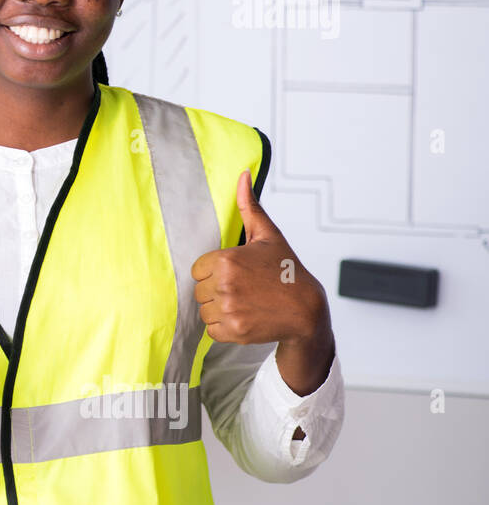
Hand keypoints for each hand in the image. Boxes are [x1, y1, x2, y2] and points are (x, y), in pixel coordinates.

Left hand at [190, 169, 328, 348]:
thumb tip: (243, 174)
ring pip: (204, 310)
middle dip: (217, 290)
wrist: (307, 310)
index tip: (237, 273)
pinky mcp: (233, 330)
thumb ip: (249, 206)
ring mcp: (228, 309)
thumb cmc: (285, 271)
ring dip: (219, 309)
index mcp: (226, 260)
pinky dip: (224, 327)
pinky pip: (211, 330)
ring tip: (245, 302)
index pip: (198, 268)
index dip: (215, 271)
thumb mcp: (268, 235)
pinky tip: (245, 317)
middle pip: (199, 290)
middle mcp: (224, 284)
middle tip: (244, 289)